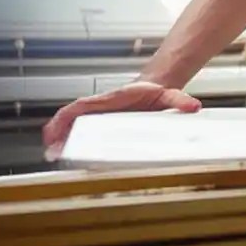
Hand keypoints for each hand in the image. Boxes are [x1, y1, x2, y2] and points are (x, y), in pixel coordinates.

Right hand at [42, 81, 201, 160]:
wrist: (155, 87)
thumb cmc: (155, 93)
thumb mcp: (168, 95)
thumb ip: (180, 101)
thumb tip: (192, 106)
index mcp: (110, 100)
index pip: (81, 106)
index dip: (65, 118)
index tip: (56, 131)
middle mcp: (99, 107)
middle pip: (70, 119)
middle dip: (57, 135)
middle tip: (52, 153)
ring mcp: (98, 116)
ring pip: (71, 126)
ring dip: (60, 140)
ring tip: (54, 158)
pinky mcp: (100, 123)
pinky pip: (79, 130)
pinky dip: (69, 140)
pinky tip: (65, 154)